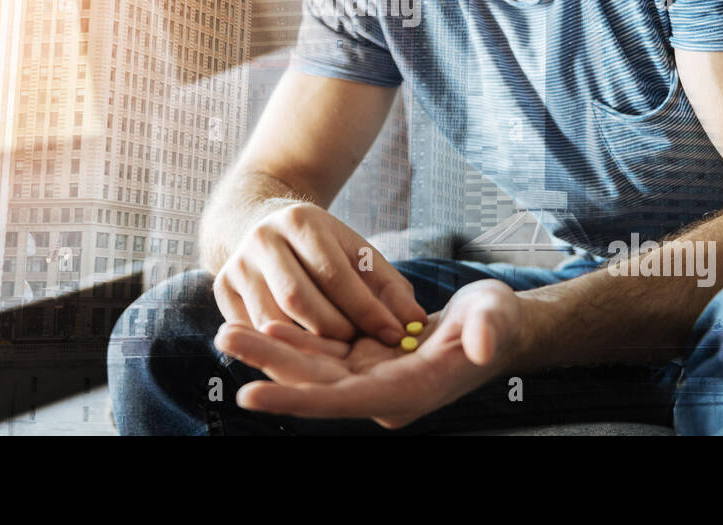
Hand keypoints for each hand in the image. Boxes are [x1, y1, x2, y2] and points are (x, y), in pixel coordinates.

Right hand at [213, 201, 426, 345]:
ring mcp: (237, 264)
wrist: (263, 224)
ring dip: (306, 346)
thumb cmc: (323, 248)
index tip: (394, 335)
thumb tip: (417, 323)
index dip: (366, 309)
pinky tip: (304, 351)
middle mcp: (263, 239)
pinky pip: (251, 330)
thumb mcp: (357, 254)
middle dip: (334, 331)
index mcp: (301, 221)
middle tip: (359, 347)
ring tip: (335, 354)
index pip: (335, 274)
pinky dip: (279, 347)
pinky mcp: (222, 289)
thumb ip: (390, 288)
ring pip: (271, 322)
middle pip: (299, 300)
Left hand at [215, 278, 525, 428]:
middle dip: (268, 364)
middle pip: (313, 384)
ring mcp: (369, 376)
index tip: (249, 395)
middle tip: (225, 337)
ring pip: (310, 366)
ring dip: (271, 349)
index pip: (338, 402)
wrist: (493, 326)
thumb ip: (487, 333)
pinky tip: (261, 320)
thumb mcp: (495, 321)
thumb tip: (481, 346)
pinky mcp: (365, 357)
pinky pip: (320, 351)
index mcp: (405, 392)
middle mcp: (379, 392)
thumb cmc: (496, 324)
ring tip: (227, 330)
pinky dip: (292, 338)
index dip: (294, 398)